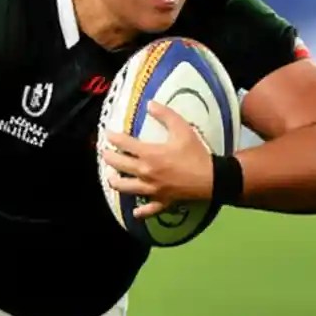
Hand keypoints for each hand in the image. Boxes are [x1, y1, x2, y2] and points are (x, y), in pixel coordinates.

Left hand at [101, 100, 213, 218]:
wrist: (211, 178)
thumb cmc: (195, 153)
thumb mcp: (182, 128)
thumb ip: (165, 115)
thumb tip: (149, 103)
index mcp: (149, 154)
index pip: (123, 144)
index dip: (112, 137)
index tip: (107, 133)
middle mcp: (145, 172)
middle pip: (119, 165)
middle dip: (108, 157)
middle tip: (104, 152)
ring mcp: (151, 189)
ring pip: (125, 187)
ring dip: (115, 181)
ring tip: (111, 177)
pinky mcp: (161, 201)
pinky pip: (148, 209)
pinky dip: (140, 211)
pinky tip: (135, 211)